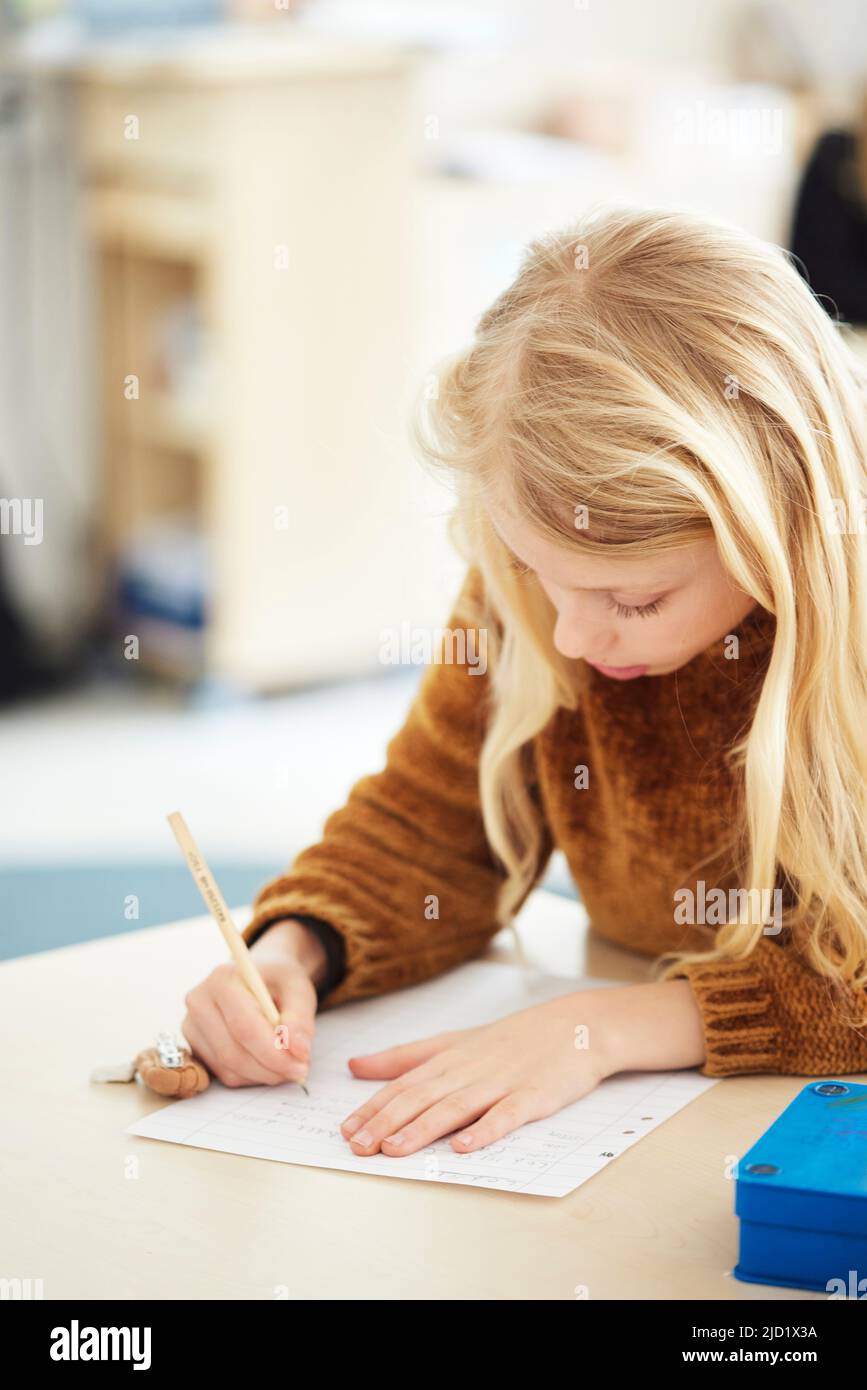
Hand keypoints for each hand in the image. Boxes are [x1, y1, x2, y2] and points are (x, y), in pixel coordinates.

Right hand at [182, 919, 325, 1087]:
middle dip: (270, 1069)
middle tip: (299, 1070)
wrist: (259, 977)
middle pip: (232, 1053)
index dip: (273, 1053)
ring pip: (228, 1068)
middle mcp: (199, 1002)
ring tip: (286, 1062)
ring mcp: (192, 1025)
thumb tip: (299, 1051)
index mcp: (223, 979)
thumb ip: (300, 1019)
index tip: (300, 1066)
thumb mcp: (299, 989)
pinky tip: (266, 1060)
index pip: (244, 1028)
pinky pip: (224, 1073)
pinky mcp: (194, 1045)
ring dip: (262, 1074)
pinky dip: (251, 1075)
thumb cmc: (278, 981)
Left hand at [339, 991, 617, 1156]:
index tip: (346, 1130)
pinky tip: (464, 1147)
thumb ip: (404, 1056)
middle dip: (387, 1123)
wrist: (574, 1027)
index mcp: (448, 1058)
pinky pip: (505, 1116)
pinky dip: (484, 1131)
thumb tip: (354, 1065)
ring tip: (394, 1149)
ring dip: (422, 1129)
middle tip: (358, 1146)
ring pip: (455, 1107)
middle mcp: (468, 1069)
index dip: (374, 1108)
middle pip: (421, 1097)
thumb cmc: (510, 1039)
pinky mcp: (531, 1096)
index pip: (403, 1085)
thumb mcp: (453, 1041)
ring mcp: (500, 1083)